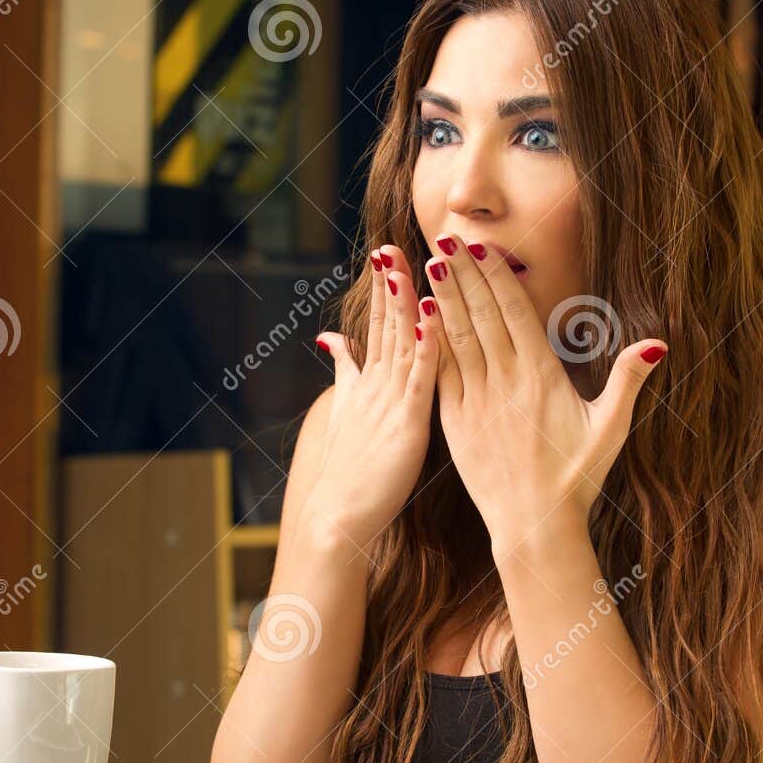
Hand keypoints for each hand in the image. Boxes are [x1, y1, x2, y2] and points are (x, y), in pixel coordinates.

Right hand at [302, 244, 438, 546]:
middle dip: (390, 283)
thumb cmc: (348, 471)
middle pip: (387, 325)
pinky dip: (426, 347)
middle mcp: (377, 385)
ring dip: (406, 303)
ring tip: (408, 265)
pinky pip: (420, 378)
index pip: (376, 326)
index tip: (385, 255)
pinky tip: (432, 318)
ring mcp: (390, 402)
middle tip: (391, 245)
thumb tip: (329, 338)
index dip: (381, 290)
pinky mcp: (407, 423)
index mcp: (368, 382)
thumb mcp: (344, 410)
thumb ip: (344, 370)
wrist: (337, 517)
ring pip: (402, 343)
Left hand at [419, 232, 666, 549]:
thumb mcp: (611, 429)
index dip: (496, 275)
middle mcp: (506, 382)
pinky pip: (440, 372)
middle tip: (447, 236)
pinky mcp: (455, 423)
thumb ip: (629, 381)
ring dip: (443, 297)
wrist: (535, 526)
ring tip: (431, 261)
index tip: (481, 245)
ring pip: (456, 337)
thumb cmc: (576, 479)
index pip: (515, 312)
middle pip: (482, 315)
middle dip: (463, 273)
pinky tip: (420, 315)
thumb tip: (658, 343)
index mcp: (543, 377)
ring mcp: (477, 401)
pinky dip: (429, 341)